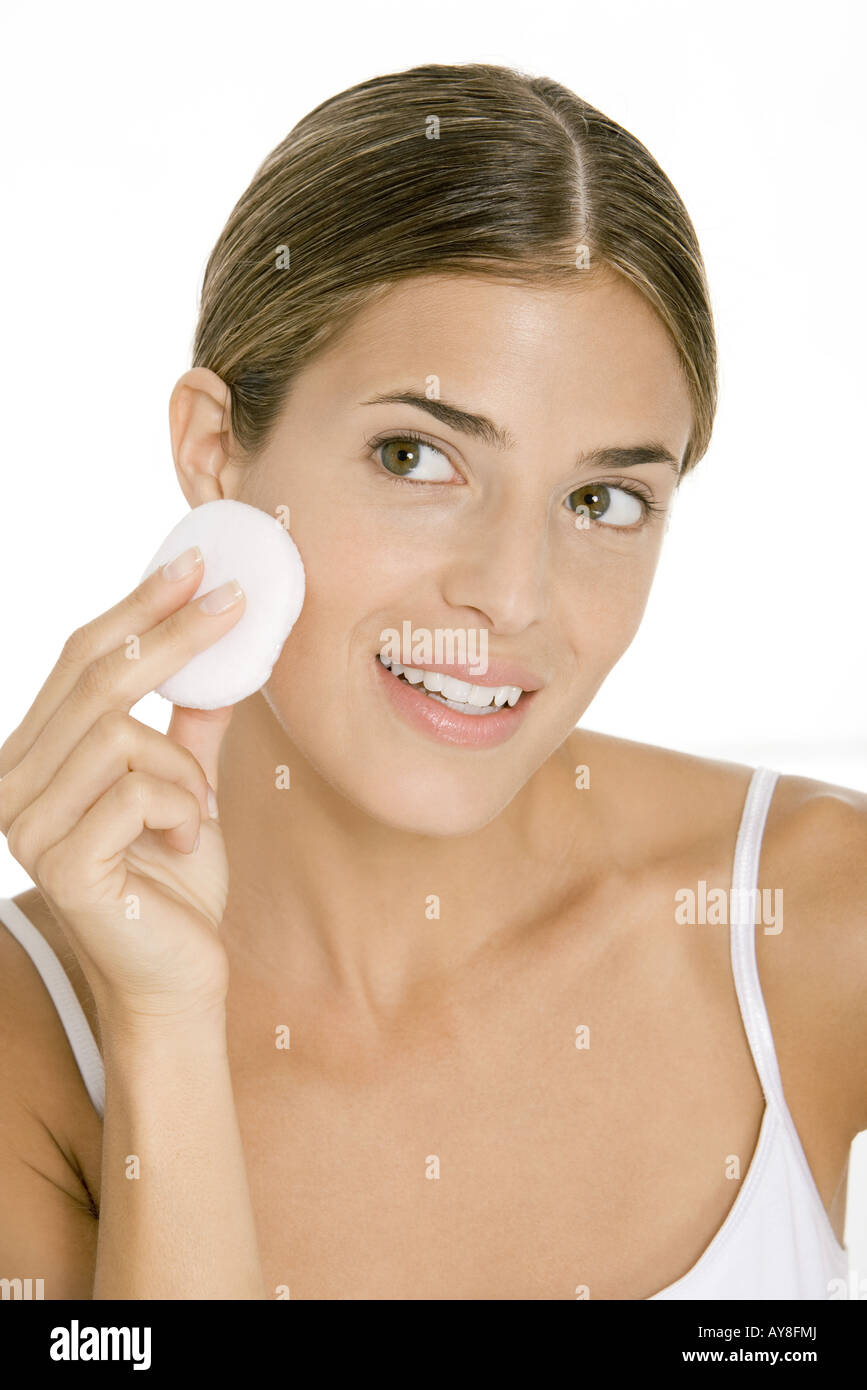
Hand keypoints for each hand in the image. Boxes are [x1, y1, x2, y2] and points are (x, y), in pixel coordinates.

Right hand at [0, 549, 246, 1028]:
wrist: (180, 979)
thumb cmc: (176, 885)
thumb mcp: (187, 787)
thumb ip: (188, 725)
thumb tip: (220, 648)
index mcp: (33, 759)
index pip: (78, 659)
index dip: (135, 606)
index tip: (192, 564)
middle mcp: (12, 786)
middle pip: (95, 678)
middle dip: (173, 633)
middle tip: (235, 602)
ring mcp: (26, 825)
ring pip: (121, 734)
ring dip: (183, 769)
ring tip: (197, 811)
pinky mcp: (60, 863)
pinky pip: (137, 791)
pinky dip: (182, 809)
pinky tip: (185, 842)